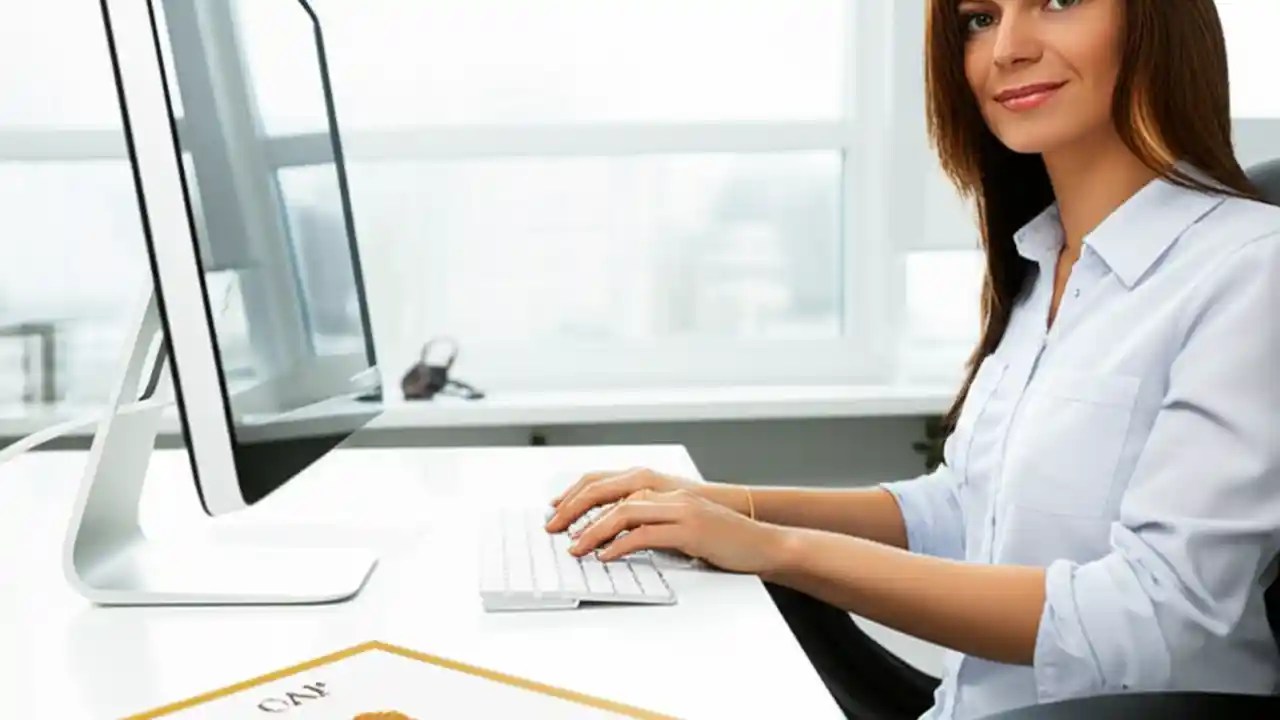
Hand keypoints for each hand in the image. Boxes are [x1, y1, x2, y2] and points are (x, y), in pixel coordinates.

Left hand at [567, 488, 789, 574]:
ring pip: (624, 512)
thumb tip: (613, 535)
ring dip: (594, 530)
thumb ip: (651, 522)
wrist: (762, 543)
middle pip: (610, 493)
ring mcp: (679, 509)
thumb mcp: (680, 525)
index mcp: (663, 489)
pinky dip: (620, 545)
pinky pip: (645, 535)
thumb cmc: (722, 538)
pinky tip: (606, 556)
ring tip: (576, 546)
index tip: (557, 509)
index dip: (579, 493)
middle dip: (576, 510)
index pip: (610, 482)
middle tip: (554, 528)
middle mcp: (668, 493)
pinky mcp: (689, 530)